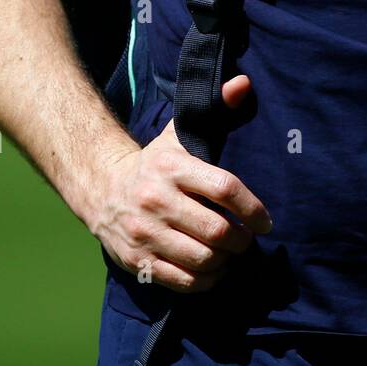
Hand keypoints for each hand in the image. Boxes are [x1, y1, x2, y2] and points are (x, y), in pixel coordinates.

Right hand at [90, 74, 272, 293]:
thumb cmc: (157, 161)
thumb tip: (244, 84)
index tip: (265, 221)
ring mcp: (145, 233)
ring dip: (225, 262)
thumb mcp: (181, 133)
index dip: (252, 208)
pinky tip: (213, 271)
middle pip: (216, 230)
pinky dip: (205, 281)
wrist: (101, 187)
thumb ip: (215, 110)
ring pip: (201, 259)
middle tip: (248, 240)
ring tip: (231, 254)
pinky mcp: (137, 260)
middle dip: (241, 240)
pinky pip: (182, 281)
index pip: (224, 189)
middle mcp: (157, 200)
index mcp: (173, 167)